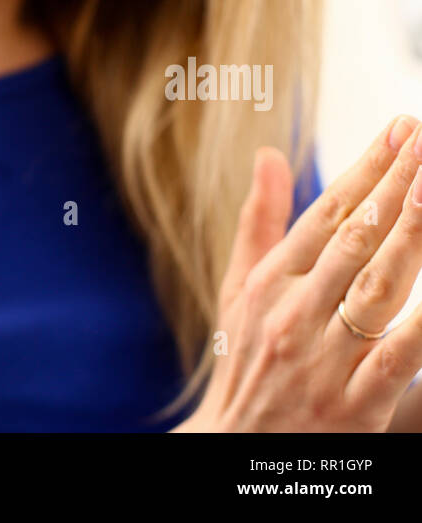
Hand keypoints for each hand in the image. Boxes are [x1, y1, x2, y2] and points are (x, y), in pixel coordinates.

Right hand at [176, 115, 421, 431]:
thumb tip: (268, 154)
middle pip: (356, 238)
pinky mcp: (354, 401)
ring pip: (379, 285)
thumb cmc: (245, 363)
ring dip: (413, 232)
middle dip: (398, 184)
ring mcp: (322, 358)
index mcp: (266, 282)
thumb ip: (258, 222)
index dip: (366, 168)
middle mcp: (291, 313)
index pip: (324, 213)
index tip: (401, 128)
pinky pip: (402, 352)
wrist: (236, 449)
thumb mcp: (238, 293)